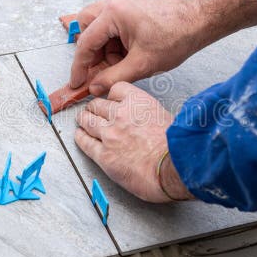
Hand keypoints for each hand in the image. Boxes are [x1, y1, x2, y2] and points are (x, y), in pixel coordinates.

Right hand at [69, 0, 256, 96]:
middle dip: (90, 51)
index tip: (77, 82)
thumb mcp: (142, 65)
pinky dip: (115, 39)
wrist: (200, 22)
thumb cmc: (176, 38)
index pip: (85, 42)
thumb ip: (113, 78)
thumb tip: (94, 87)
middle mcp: (115, 1)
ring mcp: (124, 0)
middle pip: (87, 27)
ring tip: (120, 62)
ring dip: (104, 46)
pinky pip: (113, 22)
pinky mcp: (132, 4)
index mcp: (113, 12)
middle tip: (98, 69)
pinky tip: (128, 53)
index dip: (79, 66)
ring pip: (99, 25)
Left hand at [75, 82, 192, 202]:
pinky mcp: (103, 155)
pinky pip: (85, 142)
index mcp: (138, 102)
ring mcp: (109, 134)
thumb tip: (146, 118)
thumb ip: (149, 114)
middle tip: (93, 112)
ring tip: (82, 121)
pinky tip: (80, 136)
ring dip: (84, 120)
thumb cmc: (176, 147)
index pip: (116, 89)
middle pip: (97, 104)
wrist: (174, 168)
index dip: (112, 95)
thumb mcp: (166, 118)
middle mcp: (120, 114)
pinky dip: (80, 138)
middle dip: (94, 108)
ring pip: (87, 120)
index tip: (111, 100)